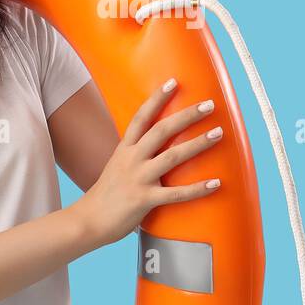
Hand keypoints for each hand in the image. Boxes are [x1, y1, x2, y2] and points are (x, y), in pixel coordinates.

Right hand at [71, 77, 222, 249]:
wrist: (86, 221)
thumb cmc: (104, 197)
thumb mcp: (116, 168)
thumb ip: (136, 158)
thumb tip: (158, 151)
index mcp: (124, 150)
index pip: (140, 118)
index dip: (157, 99)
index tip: (173, 83)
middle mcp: (131, 160)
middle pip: (161, 131)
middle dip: (186, 116)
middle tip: (209, 104)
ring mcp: (137, 179)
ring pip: (172, 157)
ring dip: (197, 143)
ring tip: (218, 133)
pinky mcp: (144, 200)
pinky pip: (176, 194)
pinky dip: (197, 189)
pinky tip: (216, 183)